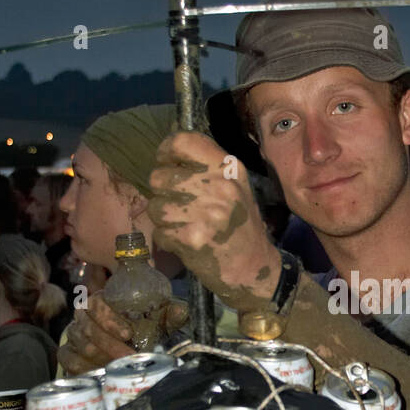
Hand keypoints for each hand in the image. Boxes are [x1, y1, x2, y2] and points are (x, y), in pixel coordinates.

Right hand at [58, 292, 187, 374]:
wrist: (126, 343)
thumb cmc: (142, 327)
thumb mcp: (158, 319)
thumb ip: (169, 313)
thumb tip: (180, 310)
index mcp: (100, 301)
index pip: (97, 305)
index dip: (110, 319)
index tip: (128, 334)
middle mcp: (82, 316)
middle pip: (88, 328)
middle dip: (111, 345)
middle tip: (130, 357)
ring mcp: (73, 335)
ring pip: (82, 346)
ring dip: (102, 358)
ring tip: (121, 367)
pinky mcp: (67, 353)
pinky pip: (69, 360)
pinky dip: (85, 368)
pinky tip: (103, 373)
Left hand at [147, 132, 279, 306]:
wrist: (254, 267)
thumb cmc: (240, 224)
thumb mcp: (233, 186)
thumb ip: (205, 167)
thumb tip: (167, 152)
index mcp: (228, 167)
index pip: (181, 141)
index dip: (165, 152)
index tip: (167, 164)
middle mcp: (218, 186)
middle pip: (159, 176)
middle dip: (162, 193)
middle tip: (179, 205)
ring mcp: (205, 213)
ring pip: (156, 206)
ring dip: (163, 219)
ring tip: (183, 225)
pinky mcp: (192, 238)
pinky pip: (160, 232)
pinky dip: (167, 239)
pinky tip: (185, 241)